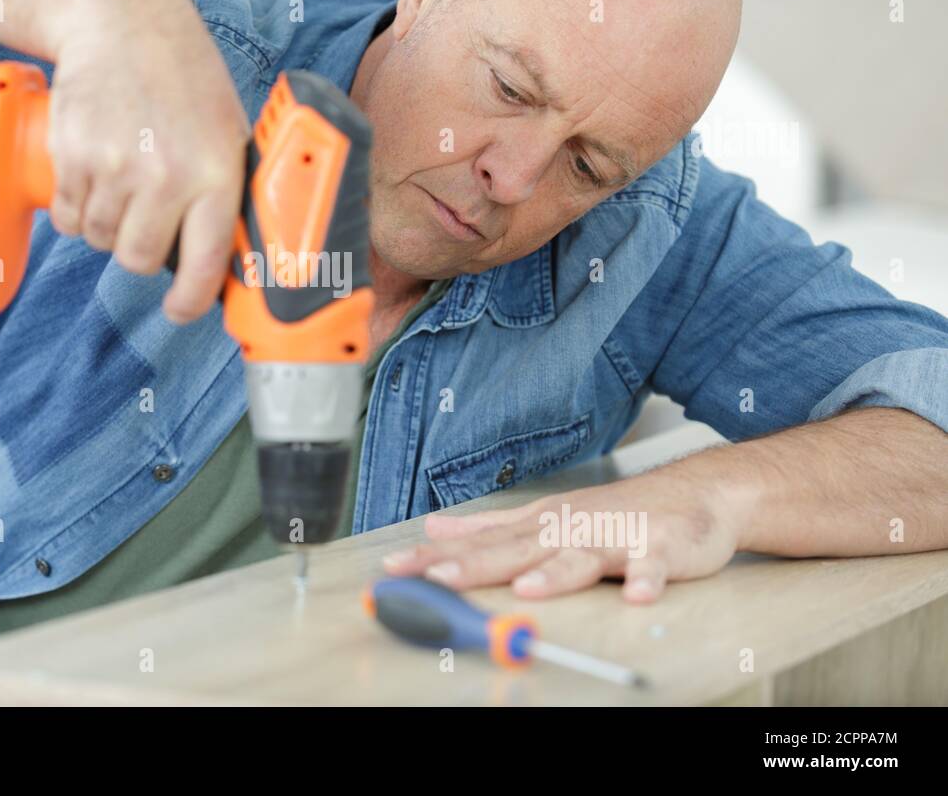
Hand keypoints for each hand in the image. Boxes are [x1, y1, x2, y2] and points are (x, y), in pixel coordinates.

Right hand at [40, 0, 249, 322]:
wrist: (122, 22)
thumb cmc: (184, 78)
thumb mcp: (227, 130)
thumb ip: (226, 190)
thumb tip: (232, 255)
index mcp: (214, 174)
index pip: (202, 264)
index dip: (189, 301)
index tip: (178, 309)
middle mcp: (164, 178)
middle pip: (138, 259)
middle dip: (138, 249)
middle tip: (143, 216)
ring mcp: (113, 169)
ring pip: (100, 240)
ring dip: (105, 225)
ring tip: (119, 179)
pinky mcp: (71, 158)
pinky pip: (67, 217)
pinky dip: (74, 207)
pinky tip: (91, 172)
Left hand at [382, 467, 750, 602]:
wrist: (695, 491)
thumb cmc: (613, 512)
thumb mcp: (544, 516)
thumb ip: (490, 528)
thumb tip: (435, 528)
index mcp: (539, 525)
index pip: (478, 544)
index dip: (435, 557)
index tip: (393, 570)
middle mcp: (569, 528)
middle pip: (515, 550)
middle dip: (473, 565)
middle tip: (434, 579)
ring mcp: (614, 537)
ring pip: (580, 558)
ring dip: (555, 573)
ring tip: (526, 588)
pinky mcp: (661, 549)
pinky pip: (653, 567)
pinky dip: (646, 580)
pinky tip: (637, 595)